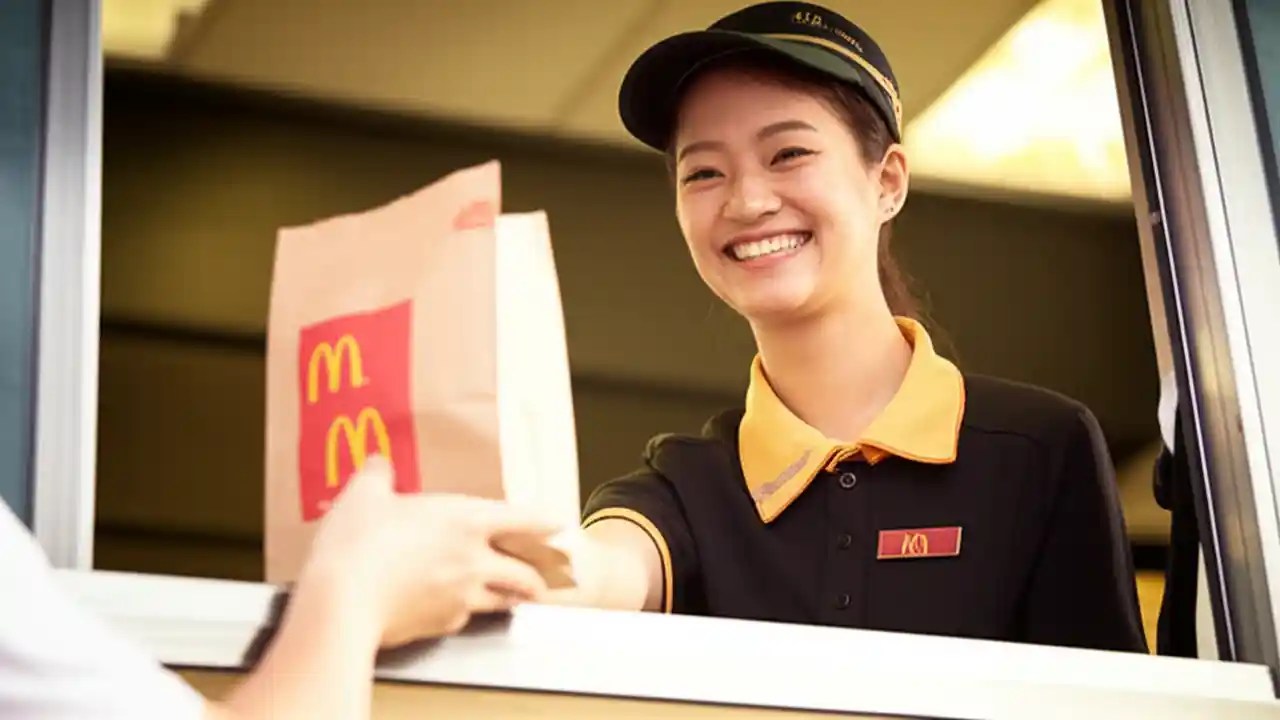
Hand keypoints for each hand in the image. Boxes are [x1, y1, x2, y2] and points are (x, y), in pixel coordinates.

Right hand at [296, 456, 561, 646]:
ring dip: (510, 598)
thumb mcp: (363, 494)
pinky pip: (463, 618)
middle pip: (522, 572)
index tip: (559, 525)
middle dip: (535, 575)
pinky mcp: (442, 625)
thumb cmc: (358, 543)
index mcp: (466, 521)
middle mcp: (474, 561)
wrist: (342, 603)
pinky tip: (455, 610)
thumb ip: (377, 475)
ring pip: (501, 601)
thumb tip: (380, 463)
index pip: (520, 520)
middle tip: (540, 578)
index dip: (542, 522)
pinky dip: (464, 613)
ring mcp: (462, 597)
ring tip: (513, 598)